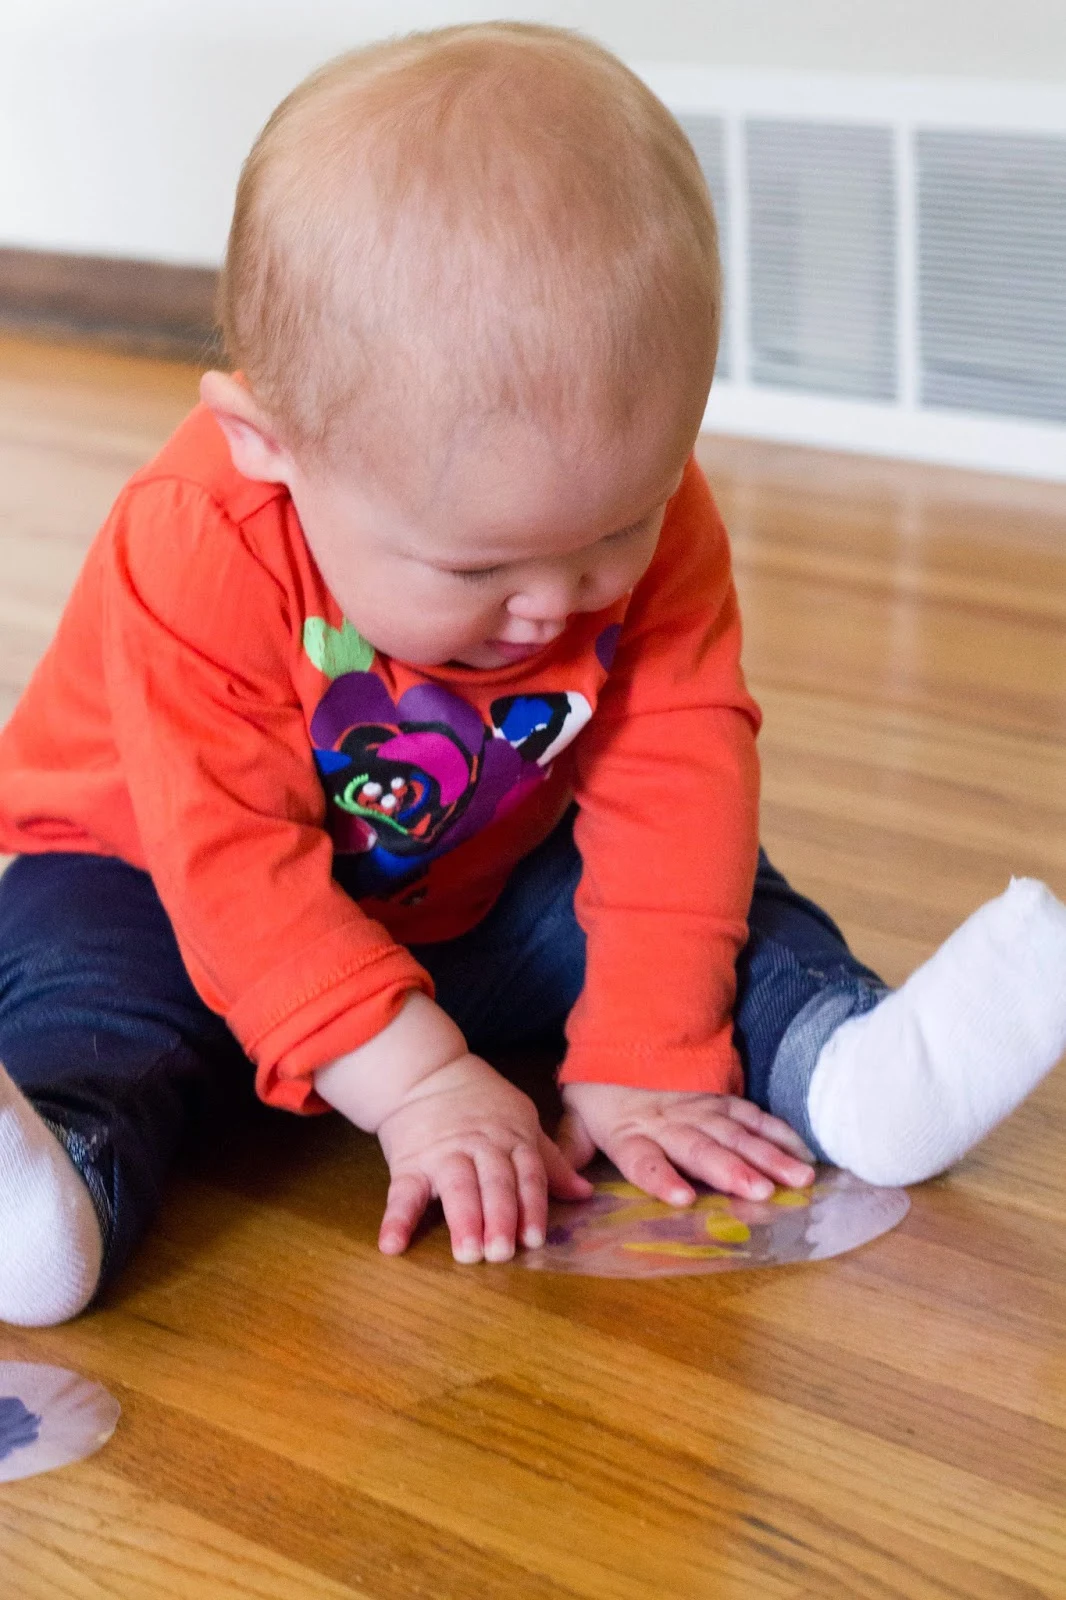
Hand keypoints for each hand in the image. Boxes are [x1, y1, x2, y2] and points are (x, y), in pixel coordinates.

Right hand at [376, 1054, 592, 1262]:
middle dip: (499, 1217)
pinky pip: (402, 1192)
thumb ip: (550, 1161)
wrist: (427, 1071)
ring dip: (462, 1220)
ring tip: (467, 1253)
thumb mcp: (521, 1121)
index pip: (527, 1175)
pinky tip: (392, 1244)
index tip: (535, 1239)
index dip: (532, 1207)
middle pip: (494, 1183)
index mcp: (512, 1139)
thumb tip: (585, 1193)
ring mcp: (444, 1154)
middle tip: (501, 1252)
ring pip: (457, 1187)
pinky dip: (396, 1219)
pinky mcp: (410, 1162)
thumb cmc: (481, 1103)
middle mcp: (481, 1147)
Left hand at [557, 1081, 815, 1205]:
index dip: (662, 1178)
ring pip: (738, 1135)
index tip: (681, 1199)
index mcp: (631, 1134)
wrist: (626, 1033)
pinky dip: (780, 1134)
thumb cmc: (600, 1089)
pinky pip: (754, 1116)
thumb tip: (563, 1186)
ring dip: (769, 1157)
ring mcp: (701, 1110)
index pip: (644, 1160)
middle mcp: (670, 1124)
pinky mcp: (723, 1099)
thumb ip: (571, 1149)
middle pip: (702, 1149)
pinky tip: (803, 1154)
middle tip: (761, 1192)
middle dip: (732, 1171)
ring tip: (797, 1180)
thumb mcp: (576, 1116)